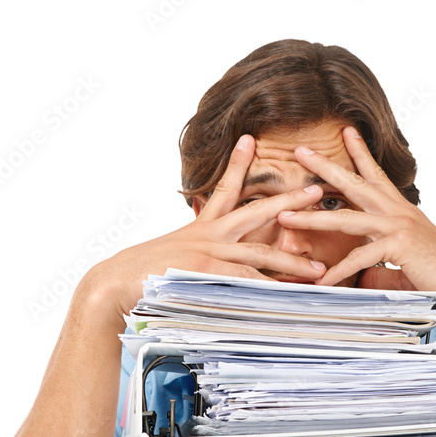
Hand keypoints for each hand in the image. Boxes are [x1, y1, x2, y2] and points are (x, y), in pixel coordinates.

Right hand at [83, 134, 328, 319]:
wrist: (115, 283)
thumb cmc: (141, 273)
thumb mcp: (172, 256)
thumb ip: (195, 253)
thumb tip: (205, 262)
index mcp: (201, 227)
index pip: (223, 187)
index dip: (237, 163)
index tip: (249, 138)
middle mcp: (209, 235)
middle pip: (257, 211)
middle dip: (289, 199)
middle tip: (317, 189)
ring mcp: (211, 253)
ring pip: (261, 254)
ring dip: (293, 263)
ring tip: (320, 271)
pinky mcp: (209, 273)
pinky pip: (248, 283)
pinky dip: (270, 292)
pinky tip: (289, 297)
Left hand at [277, 127, 435, 294]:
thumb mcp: (407, 269)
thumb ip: (382, 269)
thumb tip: (361, 276)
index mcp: (402, 213)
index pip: (377, 176)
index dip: (360, 154)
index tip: (346, 132)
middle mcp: (400, 213)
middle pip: (355, 184)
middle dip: (324, 167)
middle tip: (299, 151)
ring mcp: (400, 226)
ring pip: (346, 217)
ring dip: (312, 217)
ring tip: (284, 216)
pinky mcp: (401, 245)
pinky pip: (360, 257)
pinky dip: (337, 272)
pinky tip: (320, 281)